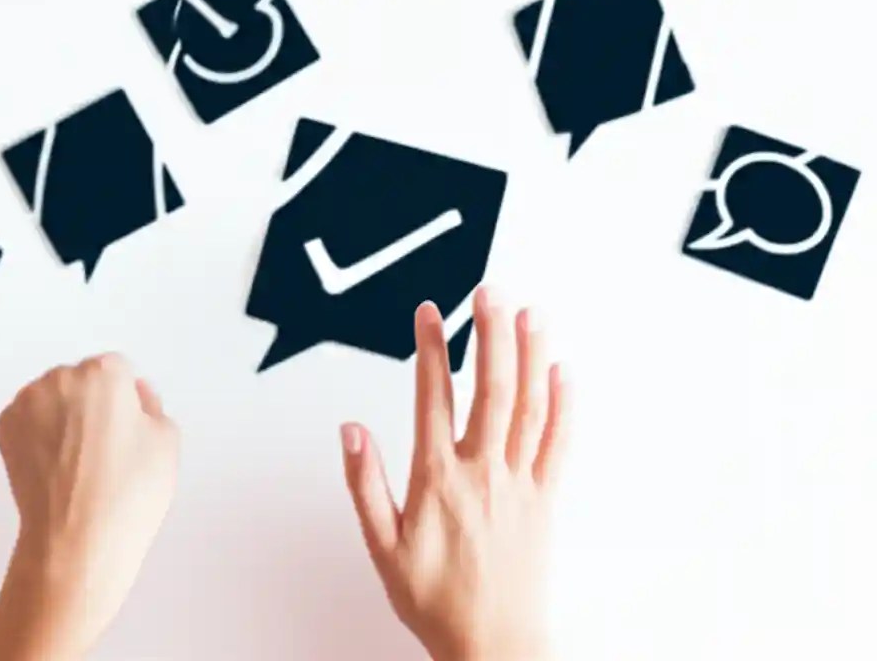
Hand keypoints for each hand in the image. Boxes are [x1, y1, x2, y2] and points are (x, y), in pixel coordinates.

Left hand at [0, 354, 178, 660]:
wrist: (77, 541)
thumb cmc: (125, 496)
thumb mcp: (167, 442)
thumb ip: (153, 405)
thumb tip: (136, 397)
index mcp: (104, 372)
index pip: (119, 371)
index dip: (127, 402)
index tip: (128, 429)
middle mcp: (60, 378)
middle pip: (82, 381)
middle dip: (92, 406)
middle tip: (105, 451)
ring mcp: (27, 403)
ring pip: (52, 400)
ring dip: (63, 419)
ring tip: (80, 464)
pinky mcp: (5, 429)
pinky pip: (28, 421)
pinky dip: (38, 437)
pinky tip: (57, 468)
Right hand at [341, 288, 569, 660]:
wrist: (492, 645)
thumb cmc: (434, 601)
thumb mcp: (381, 546)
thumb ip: (364, 484)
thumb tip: (352, 431)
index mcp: (438, 480)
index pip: (433, 397)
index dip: (432, 348)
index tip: (429, 313)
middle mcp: (483, 473)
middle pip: (492, 388)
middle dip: (492, 333)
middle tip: (490, 292)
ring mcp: (519, 484)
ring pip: (529, 406)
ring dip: (531, 355)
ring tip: (530, 314)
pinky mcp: (545, 501)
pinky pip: (559, 443)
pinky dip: (565, 405)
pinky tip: (563, 372)